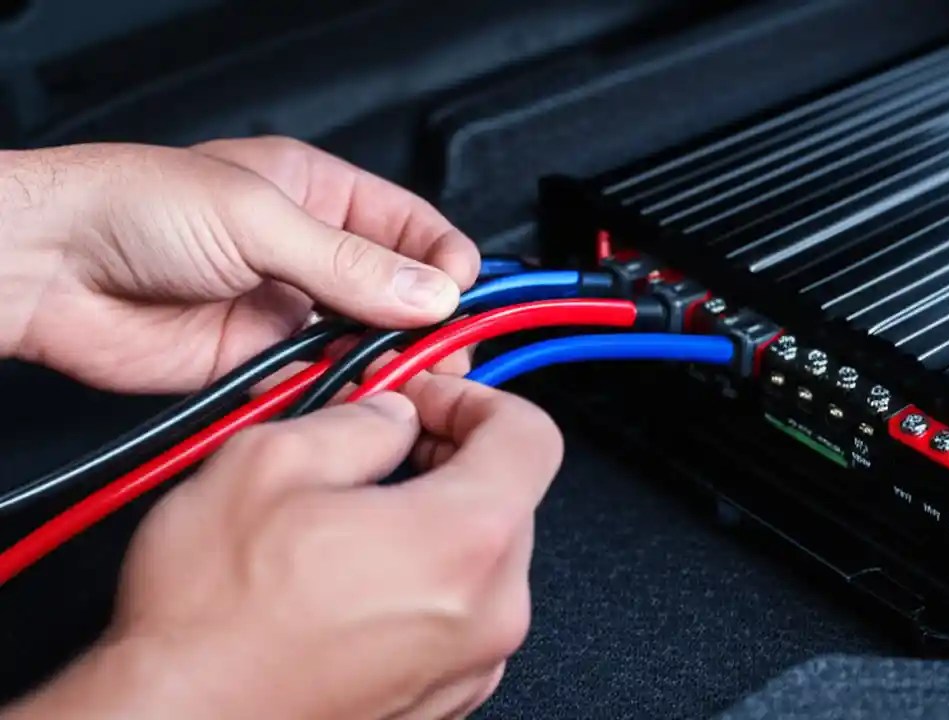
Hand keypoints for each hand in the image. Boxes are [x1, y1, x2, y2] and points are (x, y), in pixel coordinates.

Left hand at [0, 137, 478, 392]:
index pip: (411, 229)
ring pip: (366, 343)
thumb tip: (430, 292)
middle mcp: (310, 254)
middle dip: (427, 321)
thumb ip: (349, 262)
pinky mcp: (261, 363)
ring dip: (389, 362)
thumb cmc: (130, 207)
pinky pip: (322, 382)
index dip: (444, 262)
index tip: (462, 297)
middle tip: (446, 352)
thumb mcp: (258, 217)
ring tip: (408, 378)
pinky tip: (357, 397)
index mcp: (319, 194)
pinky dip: (344, 394)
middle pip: (398, 292)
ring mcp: (287, 311)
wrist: (47, 270)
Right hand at [6, 376, 562, 719]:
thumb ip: (359, 420)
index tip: (425, 400)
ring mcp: (472, 664)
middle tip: (380, 446)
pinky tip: (350, 578)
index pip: (531, 436)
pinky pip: (458, 616)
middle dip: (450, 458)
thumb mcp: (267, 463)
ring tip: (351, 517)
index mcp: (466, 540)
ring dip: (433, 522)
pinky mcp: (444, 700)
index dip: (476, 399)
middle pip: (509, 498)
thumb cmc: (212, 620)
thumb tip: (392, 414)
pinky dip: (421, 583)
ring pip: (483, 559)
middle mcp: (491, 610)